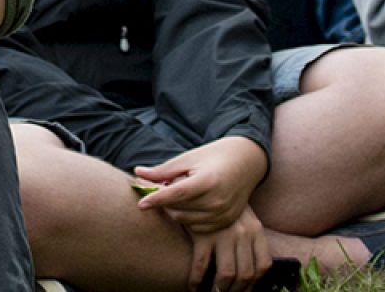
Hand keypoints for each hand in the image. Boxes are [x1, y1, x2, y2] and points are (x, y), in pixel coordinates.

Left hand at [135, 136, 266, 232]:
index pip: (176, 194)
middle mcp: (218, 200)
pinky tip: (186, 205)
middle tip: (155, 188)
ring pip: (185, 220)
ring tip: (174, 194)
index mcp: (208, 181)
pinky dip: (187, 218)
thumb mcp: (188, 158)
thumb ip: (163, 170)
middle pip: (178, 208)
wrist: (247, 161)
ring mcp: (224, 213)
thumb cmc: (213, 156)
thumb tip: (138, 172)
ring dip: (173, 210)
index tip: (140, 204)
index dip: (156, 199)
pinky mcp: (227, 221)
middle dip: (162, 201)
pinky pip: (198, 227)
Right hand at [185, 208, 270, 291]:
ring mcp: (222, 234)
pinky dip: (197, 280)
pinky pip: (201, 265)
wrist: (203, 181)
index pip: (263, 265)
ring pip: (226, 273)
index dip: (255, 282)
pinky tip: (194, 287)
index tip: (245, 288)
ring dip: (220, 289)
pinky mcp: (202, 234)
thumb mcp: (244, 219)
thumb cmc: (223, 205)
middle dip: (236, 290)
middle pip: (245, 273)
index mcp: (256, 230)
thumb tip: (250, 273)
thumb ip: (250, 241)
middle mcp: (242, 233)